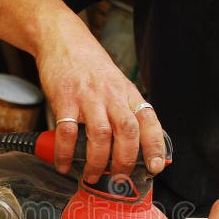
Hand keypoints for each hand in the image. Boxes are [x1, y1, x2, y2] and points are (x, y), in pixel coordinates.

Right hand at [34, 17, 165, 181]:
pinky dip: (65, 153)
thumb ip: (125, 109)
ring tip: (92, 176)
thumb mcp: (116, 83)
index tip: (156, 167)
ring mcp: (88, 97)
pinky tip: (63, 164)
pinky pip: (66, 132)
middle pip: (127, 131)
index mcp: (127, 93)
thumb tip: (137, 143)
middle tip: (119, 178)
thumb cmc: (89, 66)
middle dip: (125, 160)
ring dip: (97, 162)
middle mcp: (112, 95)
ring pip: (100, 135)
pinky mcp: (65, 99)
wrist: (62, 40)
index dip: (155, 145)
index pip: (149, 120)